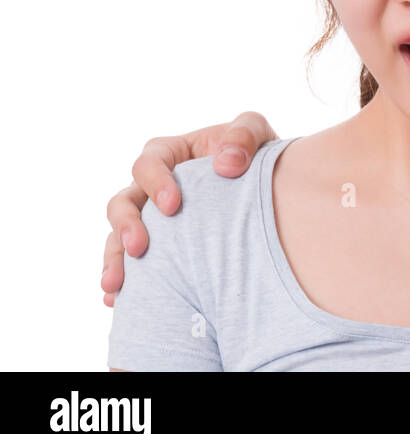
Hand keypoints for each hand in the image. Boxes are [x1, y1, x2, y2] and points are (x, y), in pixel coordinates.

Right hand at [101, 110, 275, 306]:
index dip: (154, 182)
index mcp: (171, 154)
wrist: (270, 190)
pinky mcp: (159, 248)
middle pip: (122, 202)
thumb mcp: (257, 133)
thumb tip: (226, 164)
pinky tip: (115, 300)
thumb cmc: (256, 155)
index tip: (172, 206)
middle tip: (139, 248)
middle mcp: (152, 188)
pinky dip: (123, 282)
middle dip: (125, 225)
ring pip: (118, 237)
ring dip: (114, 260)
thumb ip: (244, 134)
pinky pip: (132, 264)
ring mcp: (151, 219)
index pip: (149, 163)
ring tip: (115, 285)